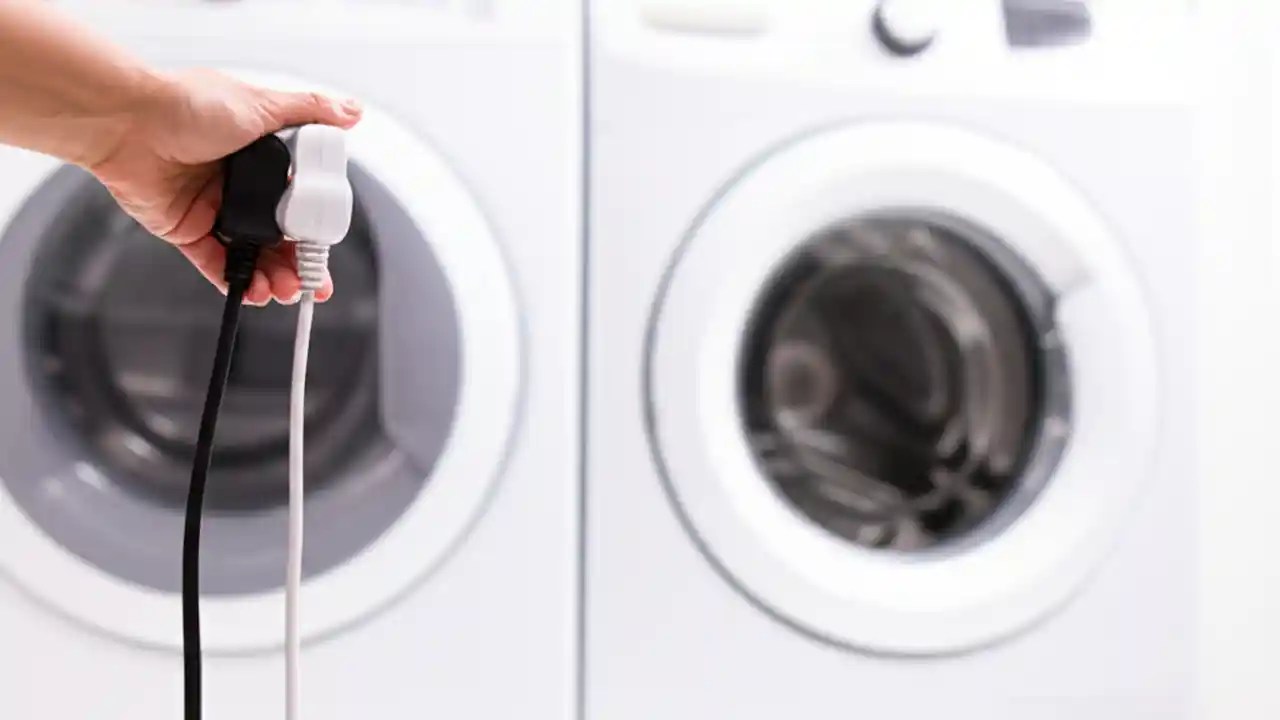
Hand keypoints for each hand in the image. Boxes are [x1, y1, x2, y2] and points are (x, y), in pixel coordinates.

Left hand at [89, 69, 362, 304]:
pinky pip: (216, 263)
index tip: (326, 249)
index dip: (316, 229)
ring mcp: (215, 209)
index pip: (301, 203)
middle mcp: (241, 184)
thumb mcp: (261, 104)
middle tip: (313, 285)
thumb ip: (310, 111)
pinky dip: (235, 280)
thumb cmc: (186, 105)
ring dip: (272, 277)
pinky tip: (253, 291)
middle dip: (299, 265)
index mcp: (262, 157)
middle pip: (280, 235)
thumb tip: (351, 112)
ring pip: (253, 253)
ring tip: (284, 291)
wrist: (127, 122)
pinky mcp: (187, 229)